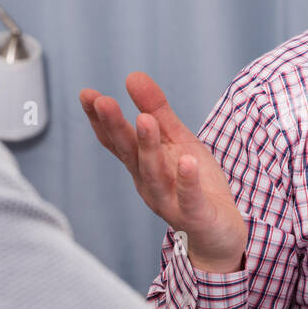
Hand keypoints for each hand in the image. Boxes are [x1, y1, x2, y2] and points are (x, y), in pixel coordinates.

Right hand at [80, 73, 247, 272]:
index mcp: (142, 164)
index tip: (87, 94)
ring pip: (153, 174)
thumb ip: (157, 110)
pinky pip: (188, 198)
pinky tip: (186, 161)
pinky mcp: (194, 215)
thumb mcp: (178, 141)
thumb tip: (132, 75)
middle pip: (128, 153)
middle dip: (114, 127)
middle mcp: (148, 183)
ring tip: (145, 121)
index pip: (117, 140)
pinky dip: (186, 181)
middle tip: (102, 101)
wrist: (220, 233)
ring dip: (147, 148)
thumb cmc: (195, 184)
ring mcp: (169, 201)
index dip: (100, 119)